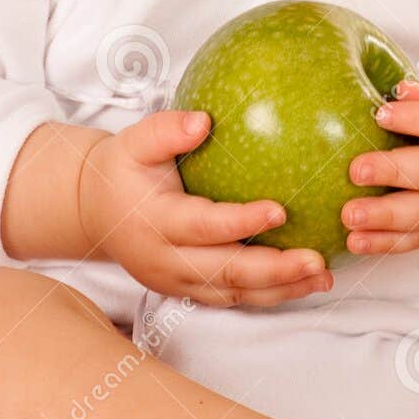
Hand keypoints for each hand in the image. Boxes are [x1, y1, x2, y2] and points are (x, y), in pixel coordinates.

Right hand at [77, 108, 333, 305]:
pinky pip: (232, 297)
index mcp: (155, 222)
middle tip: (316, 260)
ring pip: (233, 293)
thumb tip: (203, 121)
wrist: (96, 211)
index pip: (203, 226)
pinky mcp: (188, 291)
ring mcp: (176, 282)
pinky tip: (303, 283)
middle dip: (274, 271)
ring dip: (280, 289)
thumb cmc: (122, 171)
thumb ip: (165, 131)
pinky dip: (269, 294)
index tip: (280, 211)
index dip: (241, 223)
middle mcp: (166, 260)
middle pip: (225, 272)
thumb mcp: (134, 142)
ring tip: (322, 276)